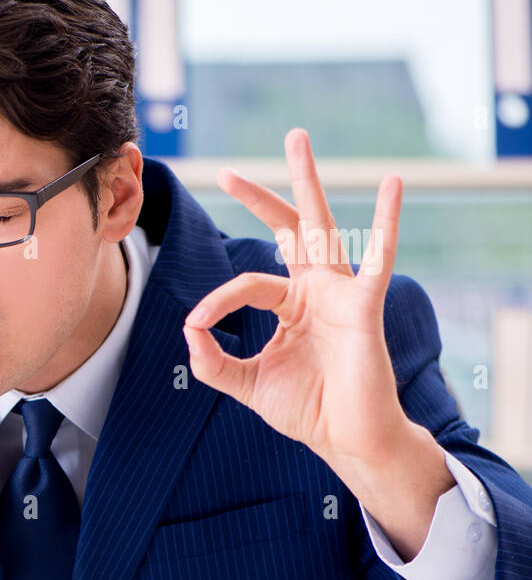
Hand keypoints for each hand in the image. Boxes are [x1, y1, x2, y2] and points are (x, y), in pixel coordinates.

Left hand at [182, 128, 409, 467]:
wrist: (345, 438)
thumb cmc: (306, 410)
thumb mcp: (244, 384)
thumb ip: (211, 360)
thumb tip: (186, 329)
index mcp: (290, 304)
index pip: (244, 283)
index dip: (215, 302)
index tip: (196, 324)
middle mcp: (315, 290)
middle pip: (285, 230)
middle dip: (259, 198)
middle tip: (227, 171)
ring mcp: (340, 293)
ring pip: (320, 228)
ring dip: (306, 183)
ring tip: (296, 141)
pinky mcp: (365, 305)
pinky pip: (378, 258)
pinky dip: (385, 222)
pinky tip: (393, 184)